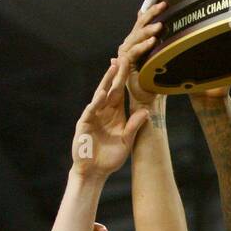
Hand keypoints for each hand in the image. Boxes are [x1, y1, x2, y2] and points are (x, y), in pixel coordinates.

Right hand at [72, 56, 148, 177]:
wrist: (94, 172)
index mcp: (115, 114)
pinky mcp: (84, 125)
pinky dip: (96, 102)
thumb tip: (146, 112)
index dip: (126, 79)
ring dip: (106, 82)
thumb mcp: (126, 141)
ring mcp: (93, 116)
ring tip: (112, 68)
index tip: (133, 64)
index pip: (121, 92)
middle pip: (110, 89)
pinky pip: (91, 111)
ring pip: (100, 96)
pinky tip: (102, 94)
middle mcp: (103, 112)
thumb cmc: (110, 158)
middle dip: (116, 74)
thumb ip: (134, 126)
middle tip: (123, 57)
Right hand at [117, 0, 165, 108]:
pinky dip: (143, 46)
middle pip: (139, 25)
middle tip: (162, 6)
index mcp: (137, 40)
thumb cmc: (155, 77)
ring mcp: (125, 53)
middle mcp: (129, 44)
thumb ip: (162, 41)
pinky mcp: (124, 64)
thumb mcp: (161, 56)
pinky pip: (134, 52)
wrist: (146, 97)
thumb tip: (170, 28)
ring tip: (160, 26)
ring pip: (136, 37)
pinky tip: (152, 42)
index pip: (143, 21)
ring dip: (148, 31)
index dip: (150, 10)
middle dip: (151, 14)